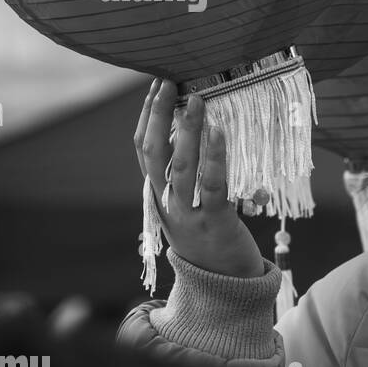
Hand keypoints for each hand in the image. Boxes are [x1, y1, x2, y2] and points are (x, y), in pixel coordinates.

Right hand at [134, 78, 266, 278]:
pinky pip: (212, 186)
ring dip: (188, 130)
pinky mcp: (215, 223)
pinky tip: (219, 133)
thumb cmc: (210, 236)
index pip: (144, 149)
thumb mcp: (188, 204)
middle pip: (155, 153)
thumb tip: (193, 129)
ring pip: (182, 166)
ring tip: (196, 99)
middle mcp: (166, 202)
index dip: (147, 116)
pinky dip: (214, 158)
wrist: (223, 284)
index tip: (156, 85)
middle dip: (160, 115)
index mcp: (158, 194)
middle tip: (170, 81)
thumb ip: (185, 174)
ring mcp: (187, 215)